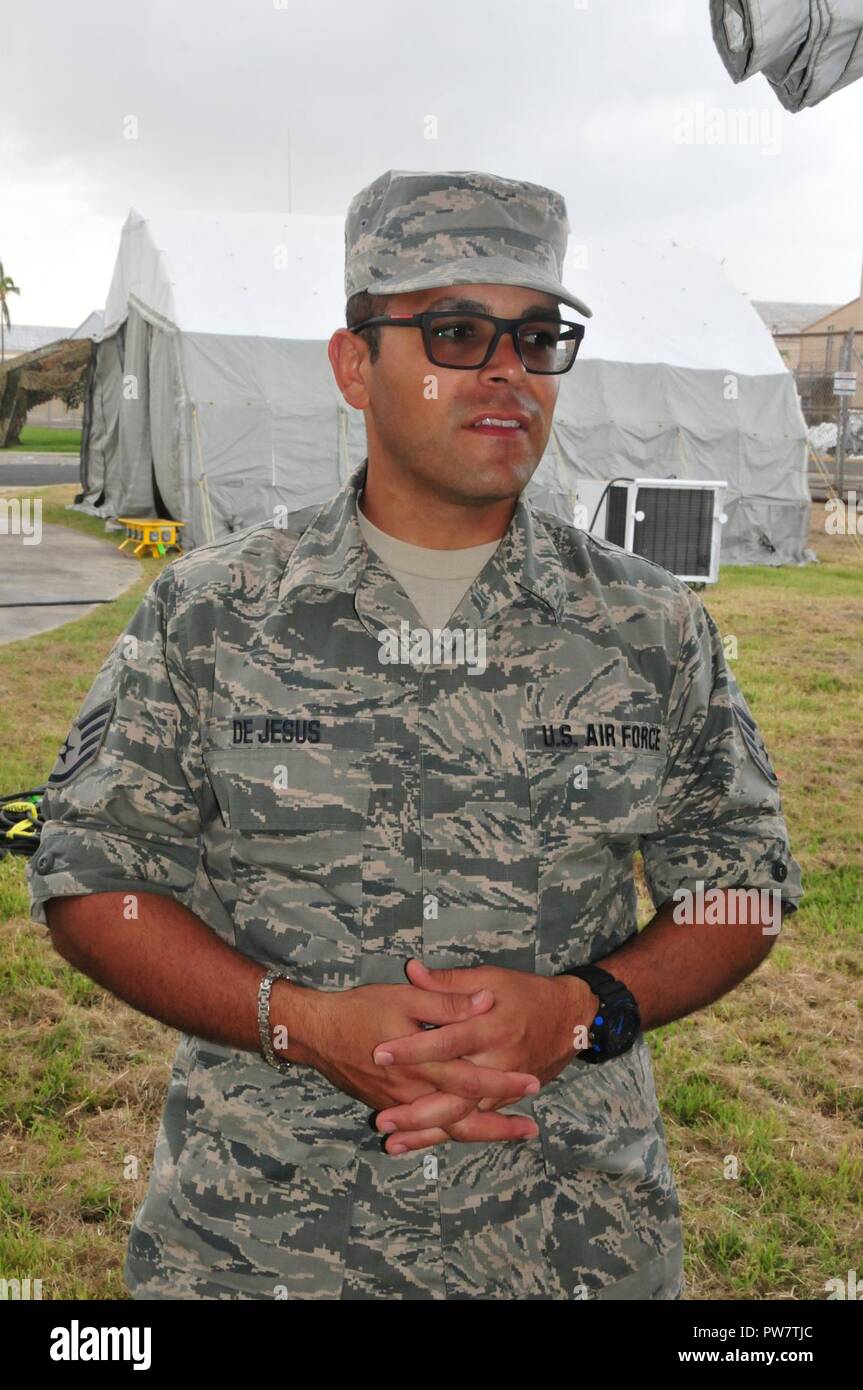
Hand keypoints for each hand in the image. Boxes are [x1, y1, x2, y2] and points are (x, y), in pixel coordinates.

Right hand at [297, 980, 541, 1144]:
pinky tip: (469, 1132)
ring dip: (481, 1133)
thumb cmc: (360, 1009)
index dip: (503, 1084)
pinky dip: (449, 1133)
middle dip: (500, 1123)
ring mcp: (399, 1104)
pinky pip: (426, 1127)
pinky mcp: (389, 1106)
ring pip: (446, 1129)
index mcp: (421, 1062)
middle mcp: (412, 1091)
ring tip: (511, 1134)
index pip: (472, 1078)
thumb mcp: (406, 997)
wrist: (316, 1033)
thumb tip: (486, 1001)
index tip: (533, 1083)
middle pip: (464, 1116)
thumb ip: (448, 1001)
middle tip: (531, 1127)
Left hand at [371, 961, 596, 1152]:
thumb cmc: (527, 993)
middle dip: (417, 1110)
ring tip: (392, 1141)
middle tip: (381, 1118)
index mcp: (490, 1028)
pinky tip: (419, 1143)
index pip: (446, 1042)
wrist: (571, 1020)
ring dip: (427, 1132)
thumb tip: (412, 970)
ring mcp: (503, 1087)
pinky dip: (447, 1135)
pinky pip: (475, 1123)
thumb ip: (449, 982)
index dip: (414, 1049)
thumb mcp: (490, 977)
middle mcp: (497, 1062)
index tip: (380, 1053)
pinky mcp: (505, 1100)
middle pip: (454, 1093)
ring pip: (463, 1117)